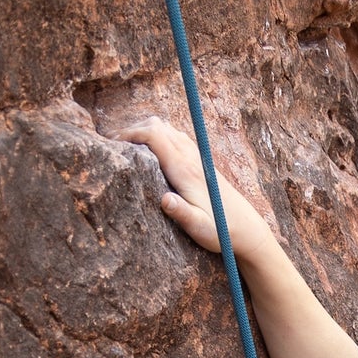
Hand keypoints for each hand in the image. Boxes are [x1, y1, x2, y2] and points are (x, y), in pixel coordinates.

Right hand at [121, 117, 277, 266]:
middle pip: (157, 125)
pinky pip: (175, 136)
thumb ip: (182, 213)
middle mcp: (191, 157)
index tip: (110, 142)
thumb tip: (165, 200)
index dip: (129, 133)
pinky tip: (149, 150)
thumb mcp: (200, 229)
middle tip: (112, 143)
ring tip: (125, 146)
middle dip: (131, 128)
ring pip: (166, 128)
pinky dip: (157, 135)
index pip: (154, 135)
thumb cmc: (221, 232)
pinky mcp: (200, 161)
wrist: (246, 228)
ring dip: (144, 130)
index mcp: (185, 169)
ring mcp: (197, 156)